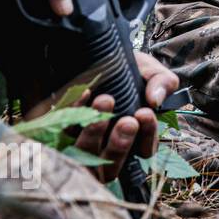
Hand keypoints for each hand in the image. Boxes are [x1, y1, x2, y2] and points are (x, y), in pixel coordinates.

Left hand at [72, 52, 177, 184]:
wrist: (96, 56)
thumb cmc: (128, 69)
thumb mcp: (150, 71)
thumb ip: (162, 82)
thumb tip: (156, 100)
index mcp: (134, 138)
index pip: (144, 150)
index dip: (146, 136)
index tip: (145, 113)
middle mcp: (106, 148)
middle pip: (113, 162)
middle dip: (121, 144)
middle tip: (127, 121)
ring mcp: (79, 144)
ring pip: (85, 154)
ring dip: (94, 133)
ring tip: (103, 103)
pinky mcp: (56, 133)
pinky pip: (60, 132)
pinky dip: (72, 113)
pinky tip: (83, 93)